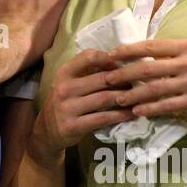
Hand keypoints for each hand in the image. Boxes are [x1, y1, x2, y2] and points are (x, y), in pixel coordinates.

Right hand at [27, 48, 134, 168]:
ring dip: (126, 97)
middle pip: (102, 78)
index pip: (89, 57)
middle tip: (140, 81)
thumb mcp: (69, 82)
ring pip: (104, 98)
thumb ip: (87, 72)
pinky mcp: (73, 126)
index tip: (126, 62)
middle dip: (124, 79)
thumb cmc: (65, 101)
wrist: (47, 130)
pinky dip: (120, 115)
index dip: (110, 58)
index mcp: (64, 73)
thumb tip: (120, 61)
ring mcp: (67, 108)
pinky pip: (102, 118)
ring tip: (140, 96)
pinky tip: (131, 113)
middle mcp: (64, 88)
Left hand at [104, 39, 186, 123]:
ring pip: (154, 89)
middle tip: (107, 79)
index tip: (110, 55)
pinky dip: (150, 109)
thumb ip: (175, 53)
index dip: (128, 50)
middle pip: (147, 68)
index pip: (151, 46)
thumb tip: (145, 54)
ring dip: (133, 95)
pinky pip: (167, 105)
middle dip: (123, 74)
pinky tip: (138, 112)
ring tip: (118, 99)